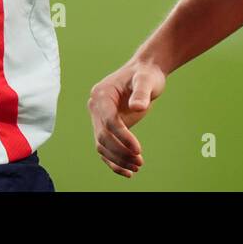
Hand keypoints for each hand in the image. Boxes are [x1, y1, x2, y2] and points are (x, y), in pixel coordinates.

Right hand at [87, 59, 164, 176]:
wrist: (145, 72)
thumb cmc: (146, 74)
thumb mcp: (146, 80)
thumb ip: (142, 93)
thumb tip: (137, 107)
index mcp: (101, 94)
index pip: (109, 121)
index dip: (123, 137)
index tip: (138, 150)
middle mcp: (96, 107)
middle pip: (103, 136)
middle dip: (120, 152)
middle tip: (139, 162)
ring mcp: (99, 117)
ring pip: (102, 145)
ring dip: (118, 159)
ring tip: (137, 167)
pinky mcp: (106, 126)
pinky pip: (106, 147)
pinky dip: (115, 160)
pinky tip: (128, 171)